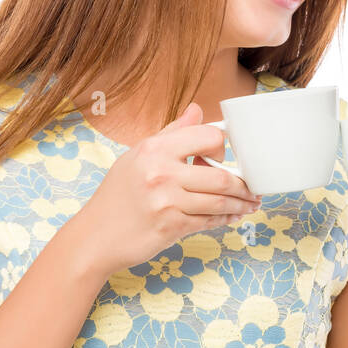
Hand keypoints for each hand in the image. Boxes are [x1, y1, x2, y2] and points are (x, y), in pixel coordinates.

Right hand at [71, 103, 262, 277]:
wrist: (94, 236)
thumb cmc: (117, 195)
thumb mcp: (137, 156)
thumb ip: (171, 133)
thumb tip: (197, 110)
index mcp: (155, 148)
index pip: (208, 137)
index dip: (222, 147)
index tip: (225, 158)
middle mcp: (161, 172)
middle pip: (222, 176)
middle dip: (245, 185)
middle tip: (253, 189)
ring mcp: (167, 201)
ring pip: (220, 201)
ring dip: (241, 205)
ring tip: (250, 204)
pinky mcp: (171, 226)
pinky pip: (210, 221)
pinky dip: (225, 220)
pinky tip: (232, 217)